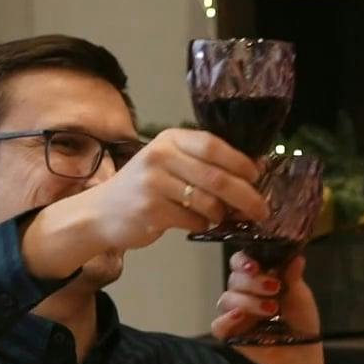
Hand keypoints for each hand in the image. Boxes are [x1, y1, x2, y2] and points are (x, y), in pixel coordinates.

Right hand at [85, 128, 265, 250]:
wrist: (101, 212)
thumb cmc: (145, 188)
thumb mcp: (169, 163)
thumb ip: (203, 163)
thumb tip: (254, 170)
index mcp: (170, 139)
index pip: (213, 145)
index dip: (240, 162)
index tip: (257, 176)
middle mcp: (161, 156)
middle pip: (217, 177)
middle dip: (246, 196)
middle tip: (262, 210)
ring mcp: (153, 183)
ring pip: (208, 202)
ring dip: (223, 214)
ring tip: (222, 217)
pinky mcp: (151, 210)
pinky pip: (194, 220)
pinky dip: (203, 224)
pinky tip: (197, 222)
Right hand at [214, 249, 320, 361]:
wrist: (302, 353)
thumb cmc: (301, 321)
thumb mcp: (300, 297)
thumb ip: (293, 278)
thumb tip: (296, 257)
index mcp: (257, 279)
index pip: (240, 262)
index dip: (244, 261)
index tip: (256, 266)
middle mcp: (242, 293)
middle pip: (234, 279)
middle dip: (253, 282)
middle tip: (275, 288)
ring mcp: (234, 314)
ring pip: (227, 299)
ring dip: (248, 301)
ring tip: (272, 309)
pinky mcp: (231, 334)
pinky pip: (218, 325)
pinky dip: (227, 319)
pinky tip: (241, 316)